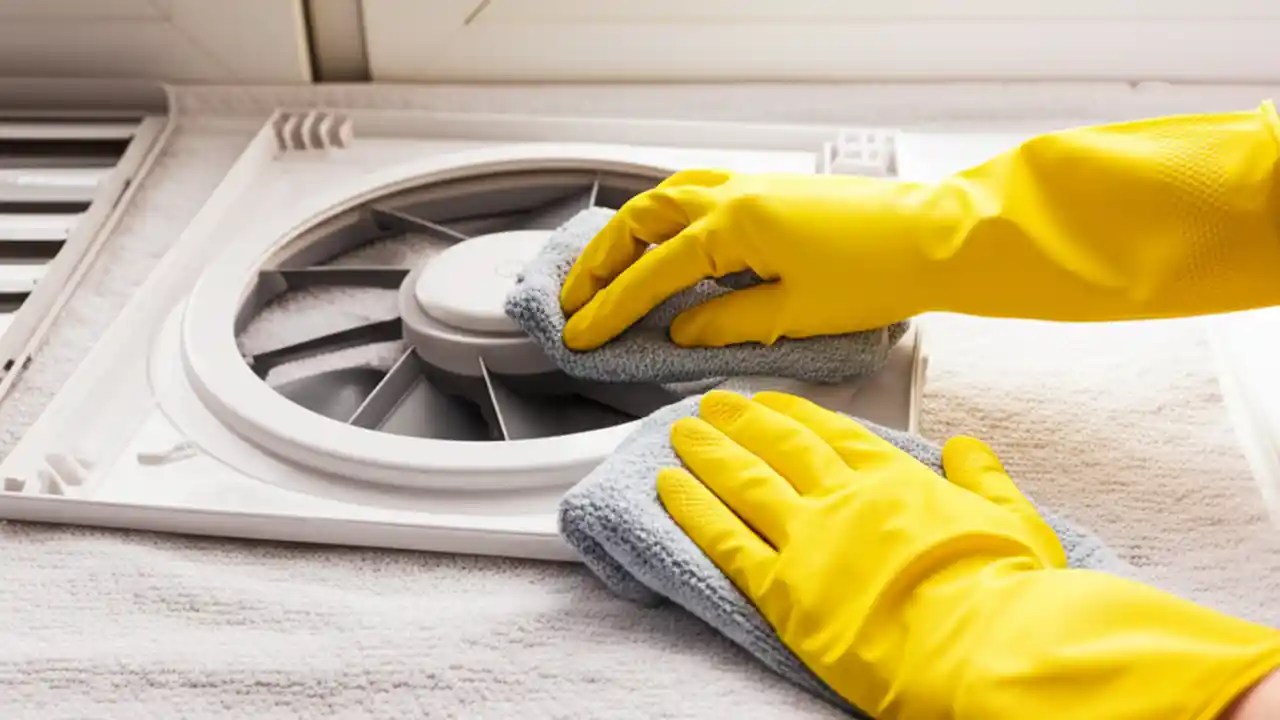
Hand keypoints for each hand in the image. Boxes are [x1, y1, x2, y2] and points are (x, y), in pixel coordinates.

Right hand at [560, 169, 946, 350]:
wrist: (936, 237)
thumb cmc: (876, 272)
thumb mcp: (792, 313)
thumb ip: (725, 323)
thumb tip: (681, 332)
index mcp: (732, 225)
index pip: (650, 274)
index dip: (609, 309)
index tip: (578, 334)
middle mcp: (733, 195)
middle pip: (640, 222)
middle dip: (599, 262)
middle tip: (572, 298)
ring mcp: (751, 185)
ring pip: (665, 199)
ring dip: (627, 232)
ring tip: (604, 267)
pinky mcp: (771, 190)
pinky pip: (697, 193)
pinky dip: (665, 215)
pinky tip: (663, 236)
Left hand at [659, 390, 1279, 718]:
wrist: (983, 645)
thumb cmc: (1006, 589)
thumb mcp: (1013, 519)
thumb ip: (983, 477)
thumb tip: (965, 444)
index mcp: (896, 481)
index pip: (835, 435)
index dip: (795, 414)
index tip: (769, 401)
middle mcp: (843, 498)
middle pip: (780, 448)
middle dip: (743, 422)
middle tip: (712, 403)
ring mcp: (808, 539)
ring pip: (743, 482)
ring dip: (708, 452)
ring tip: (680, 431)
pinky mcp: (782, 589)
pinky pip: (723, 539)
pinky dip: (692, 508)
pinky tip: (666, 484)